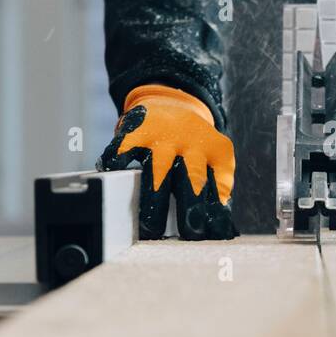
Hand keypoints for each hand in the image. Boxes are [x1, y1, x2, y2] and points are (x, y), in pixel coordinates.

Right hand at [96, 84, 237, 239]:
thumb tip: (220, 230)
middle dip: (191, 207)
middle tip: (189, 233)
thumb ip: (216, 189)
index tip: (211, 235)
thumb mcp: (214, 159)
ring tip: (151, 228)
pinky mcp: (136, 130)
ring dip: (155, 198)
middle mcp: (191, 142)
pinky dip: (118, 166)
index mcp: (216, 151)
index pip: (219, 185)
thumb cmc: (193, 146)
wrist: (172, 101)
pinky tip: (115, 185)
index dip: (216, 212)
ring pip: (159, 168)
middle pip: (193, 177)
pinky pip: (124, 150)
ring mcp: (162, 136)